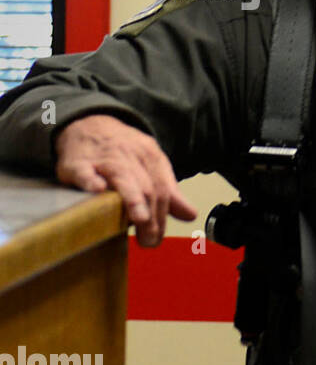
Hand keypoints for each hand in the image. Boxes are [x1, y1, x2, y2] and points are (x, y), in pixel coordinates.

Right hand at [54, 114, 196, 246]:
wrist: (87, 123)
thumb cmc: (122, 152)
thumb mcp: (150, 165)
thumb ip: (168, 191)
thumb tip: (190, 215)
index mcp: (151, 159)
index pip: (162, 189)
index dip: (162, 216)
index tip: (157, 237)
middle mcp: (131, 157)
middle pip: (147, 187)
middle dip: (151, 215)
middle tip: (149, 240)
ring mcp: (104, 158)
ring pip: (122, 176)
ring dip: (133, 198)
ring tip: (140, 219)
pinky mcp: (77, 161)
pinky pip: (84, 170)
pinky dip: (90, 180)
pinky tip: (97, 191)